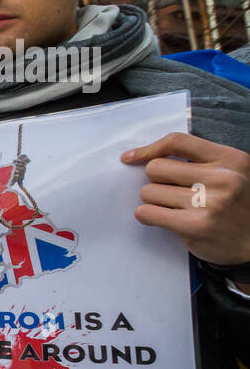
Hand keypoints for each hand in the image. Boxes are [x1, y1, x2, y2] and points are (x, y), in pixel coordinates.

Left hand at [123, 133, 249, 273]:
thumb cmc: (239, 205)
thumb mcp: (233, 172)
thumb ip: (202, 160)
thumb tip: (148, 157)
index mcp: (231, 159)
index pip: (178, 141)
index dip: (149, 149)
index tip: (131, 158)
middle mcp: (222, 178)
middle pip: (156, 168)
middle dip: (156, 181)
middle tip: (171, 192)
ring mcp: (209, 203)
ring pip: (148, 192)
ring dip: (154, 201)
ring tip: (175, 208)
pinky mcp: (195, 226)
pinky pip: (147, 213)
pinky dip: (148, 215)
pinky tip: (163, 218)